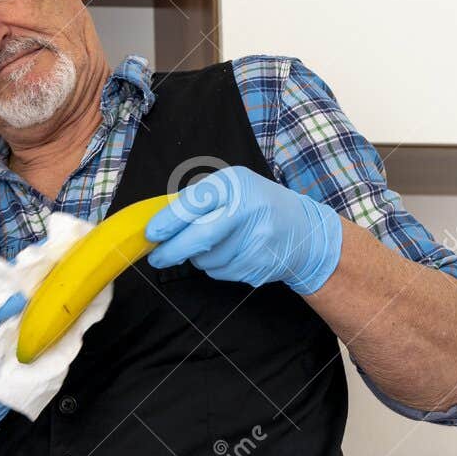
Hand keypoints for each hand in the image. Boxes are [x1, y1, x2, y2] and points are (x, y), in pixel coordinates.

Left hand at [144, 165, 343, 293]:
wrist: (305, 232)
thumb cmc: (258, 207)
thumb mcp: (233, 190)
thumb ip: (198, 202)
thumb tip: (158, 225)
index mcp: (236, 183)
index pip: (195, 202)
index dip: (169, 221)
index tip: (151, 234)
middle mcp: (248, 208)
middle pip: (200, 237)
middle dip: (172, 251)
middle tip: (157, 257)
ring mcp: (257, 239)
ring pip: (207, 259)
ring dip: (200, 257)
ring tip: (218, 244)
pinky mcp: (259, 264)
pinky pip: (221, 272)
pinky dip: (218, 267)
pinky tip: (234, 253)